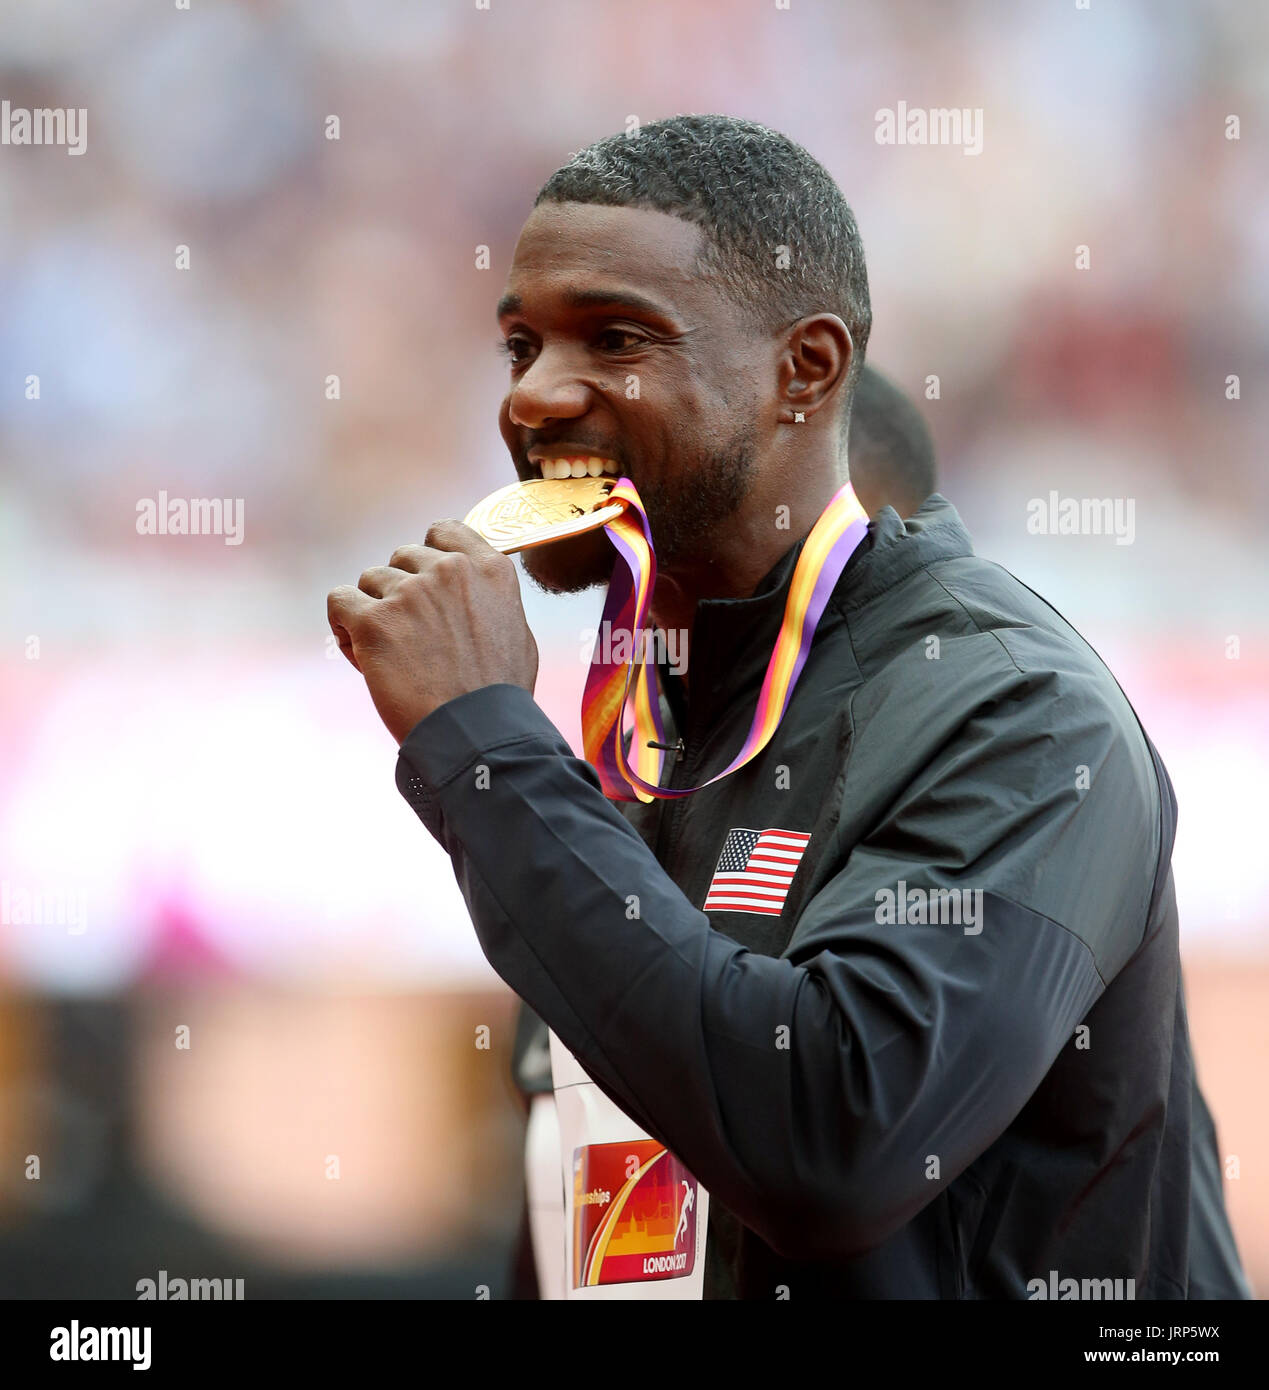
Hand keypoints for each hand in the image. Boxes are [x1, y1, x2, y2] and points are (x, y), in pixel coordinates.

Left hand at [327, 520, 538, 743]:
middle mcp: (450, 570)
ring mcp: (410, 592)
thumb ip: (491, 598)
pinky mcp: (374, 620)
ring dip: (374, 611)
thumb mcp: (518, 632)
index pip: (443, 531)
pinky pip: (339, 601)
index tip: (427, 584)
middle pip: (403, 557)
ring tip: (389, 653)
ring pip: (370, 580)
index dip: (429, 556)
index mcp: (489, 569)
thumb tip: (473, 591)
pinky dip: (343, 624)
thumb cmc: (499, 694)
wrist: (475, 732)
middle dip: (401, 590)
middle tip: (411, 635)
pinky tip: (359, 651)